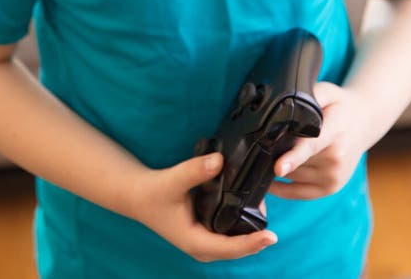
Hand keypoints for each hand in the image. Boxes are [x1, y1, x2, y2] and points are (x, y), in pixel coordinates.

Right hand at [131, 152, 277, 262]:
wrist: (138, 195)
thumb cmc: (154, 192)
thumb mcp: (173, 180)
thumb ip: (195, 170)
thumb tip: (219, 160)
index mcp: (195, 241)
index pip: (230, 248)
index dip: (252, 243)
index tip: (272, 236)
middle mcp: (201, 246)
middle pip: (236, 249)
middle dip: (255, 238)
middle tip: (270, 217)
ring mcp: (202, 240)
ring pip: (232, 243)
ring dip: (248, 232)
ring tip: (262, 208)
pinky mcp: (203, 230)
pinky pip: (226, 234)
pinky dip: (238, 225)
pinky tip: (248, 208)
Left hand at [270, 82, 366, 199]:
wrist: (363, 122)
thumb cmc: (339, 106)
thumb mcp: (327, 92)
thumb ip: (307, 96)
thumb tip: (284, 106)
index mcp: (334, 133)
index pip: (311, 146)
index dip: (293, 158)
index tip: (278, 167)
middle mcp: (336, 159)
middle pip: (295, 161)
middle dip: (279, 151)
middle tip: (275, 137)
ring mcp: (334, 177)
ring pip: (292, 175)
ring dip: (281, 165)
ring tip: (283, 147)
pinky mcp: (330, 188)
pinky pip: (298, 193)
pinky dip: (282, 188)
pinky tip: (271, 180)